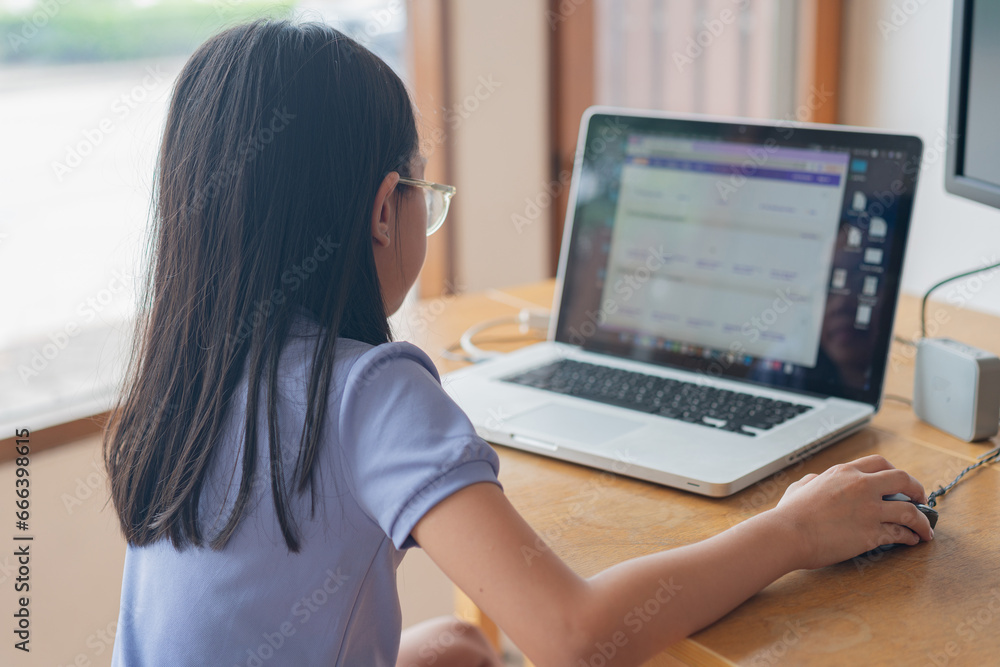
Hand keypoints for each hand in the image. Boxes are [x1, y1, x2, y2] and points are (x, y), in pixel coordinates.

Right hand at [770, 455, 933, 569]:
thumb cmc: (790, 513)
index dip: (894, 472)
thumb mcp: (800, 486)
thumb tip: (815, 481)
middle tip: (920, 499)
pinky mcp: (872, 533)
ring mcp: (869, 510)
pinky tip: (912, 540)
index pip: (879, 463)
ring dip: (921, 520)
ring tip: (924, 528)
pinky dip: (911, 536)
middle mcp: (861, 486)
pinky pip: (901, 533)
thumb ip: (813, 481)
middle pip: (903, 480)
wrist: (788, 534)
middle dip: (916, 490)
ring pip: (909, 510)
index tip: (898, 483)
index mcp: (844, 472)